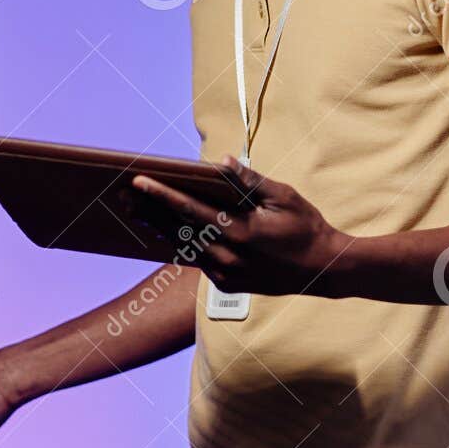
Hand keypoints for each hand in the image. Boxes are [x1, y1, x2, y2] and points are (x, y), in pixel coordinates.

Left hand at [130, 156, 352, 295]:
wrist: (323, 269)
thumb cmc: (305, 227)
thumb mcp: (283, 197)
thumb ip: (250, 181)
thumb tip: (223, 161)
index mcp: (241, 232)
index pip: (191, 210)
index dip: (162, 194)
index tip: (139, 182)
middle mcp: (229, 258)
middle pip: (178, 231)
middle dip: (150, 211)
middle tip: (125, 196)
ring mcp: (227, 275)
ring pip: (184, 249)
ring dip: (161, 230)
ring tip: (138, 212)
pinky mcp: (227, 286)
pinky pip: (197, 262)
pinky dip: (182, 246)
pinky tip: (167, 232)